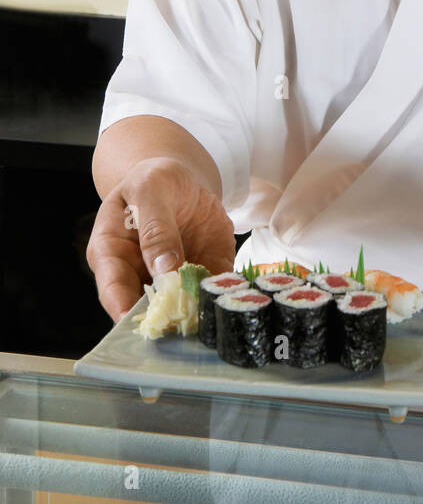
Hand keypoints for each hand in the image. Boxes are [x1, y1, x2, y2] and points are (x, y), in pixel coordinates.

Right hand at [86, 157, 235, 321]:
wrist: (182, 180)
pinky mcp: (200, 275)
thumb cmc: (154, 179)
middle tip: (183, 322)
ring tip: (210, 310)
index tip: (144, 323)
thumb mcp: (150, 190)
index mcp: (112, 253)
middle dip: (164, 318)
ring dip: (195, 312)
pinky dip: (218, 297)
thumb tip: (164, 268)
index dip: (124, 310)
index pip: (112, 289)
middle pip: (145, 308)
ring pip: (179, 306)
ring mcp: (169, 279)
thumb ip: (155, 226)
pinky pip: (208, 293)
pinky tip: (229, 297)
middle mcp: (137, 274)